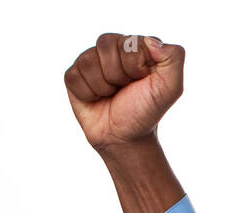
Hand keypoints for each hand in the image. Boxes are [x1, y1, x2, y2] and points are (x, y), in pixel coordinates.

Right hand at [64, 33, 184, 152]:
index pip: (128, 41)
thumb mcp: (171, 87)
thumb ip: (173, 57)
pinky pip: (74, 76)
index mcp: (137, 46)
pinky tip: (97, 99)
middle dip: (118, 74)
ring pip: (88, 61)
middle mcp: (113, 48)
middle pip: (105, 44)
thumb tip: (150, 40)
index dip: (134, 65)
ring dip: (103, 86)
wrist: (125, 137)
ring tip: (112, 95)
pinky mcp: (74, 74)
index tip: (141, 81)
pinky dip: (88, 93)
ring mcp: (91, 60)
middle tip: (125, 88)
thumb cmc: (147, 111)